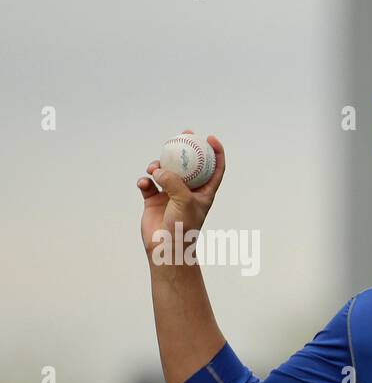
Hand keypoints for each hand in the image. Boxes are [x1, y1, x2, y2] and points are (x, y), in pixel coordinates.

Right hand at [137, 131, 225, 266]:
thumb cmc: (183, 228)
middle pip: (189, 164)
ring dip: (158, 165)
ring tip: (154, 169)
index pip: (215, 169)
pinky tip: (144, 183)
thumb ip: (174, 183)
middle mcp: (188, 191)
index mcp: (204, 192)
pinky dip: (145, 181)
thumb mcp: (184, 202)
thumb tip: (159, 170)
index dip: (216, 152)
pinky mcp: (153, 200)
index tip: (209, 138)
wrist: (166, 248)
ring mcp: (170, 194)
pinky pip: (148, 184)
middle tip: (182, 135)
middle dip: (186, 148)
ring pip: (165, 171)